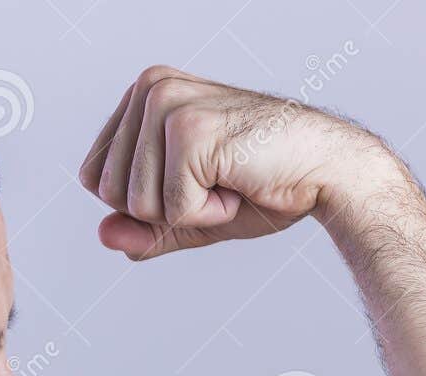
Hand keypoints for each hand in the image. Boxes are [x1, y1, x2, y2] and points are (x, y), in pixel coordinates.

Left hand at [77, 65, 389, 259]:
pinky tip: (240, 183)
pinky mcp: (189, 130)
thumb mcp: (191, 215)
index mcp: (143, 96)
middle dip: (164, 209)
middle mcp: (150, 89)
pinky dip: (209, 214)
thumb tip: (103, 236)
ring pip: (136, 204)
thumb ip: (145, 229)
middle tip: (218, 182)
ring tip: (229, 180)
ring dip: (190, 212)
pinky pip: (172, 210)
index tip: (197, 181)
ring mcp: (167, 104)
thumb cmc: (265, 186)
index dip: (145, 203)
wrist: (328, 172)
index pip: (96, 177)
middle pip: (109, 193)